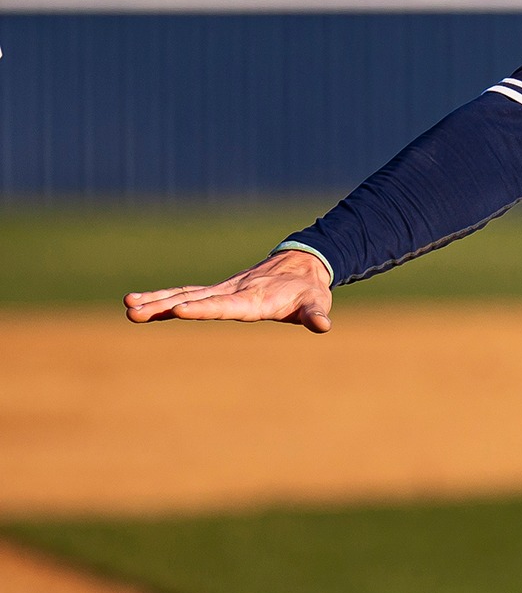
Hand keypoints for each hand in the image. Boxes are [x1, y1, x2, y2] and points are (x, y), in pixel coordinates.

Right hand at [124, 249, 333, 332]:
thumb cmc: (310, 291)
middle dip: (164, 306)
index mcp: (255, 299)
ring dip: (156, 302)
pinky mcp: (217, 292)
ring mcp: (222, 291)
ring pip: (184, 295)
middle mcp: (233, 293)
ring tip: (127, 308)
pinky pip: (186, 295)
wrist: (302, 267)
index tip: (179, 310)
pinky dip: (163, 299)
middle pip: (194, 300)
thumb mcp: (316, 302)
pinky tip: (138, 305)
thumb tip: (323, 325)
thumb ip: (315, 315)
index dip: (204, 309)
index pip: (226, 306)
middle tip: (134, 310)